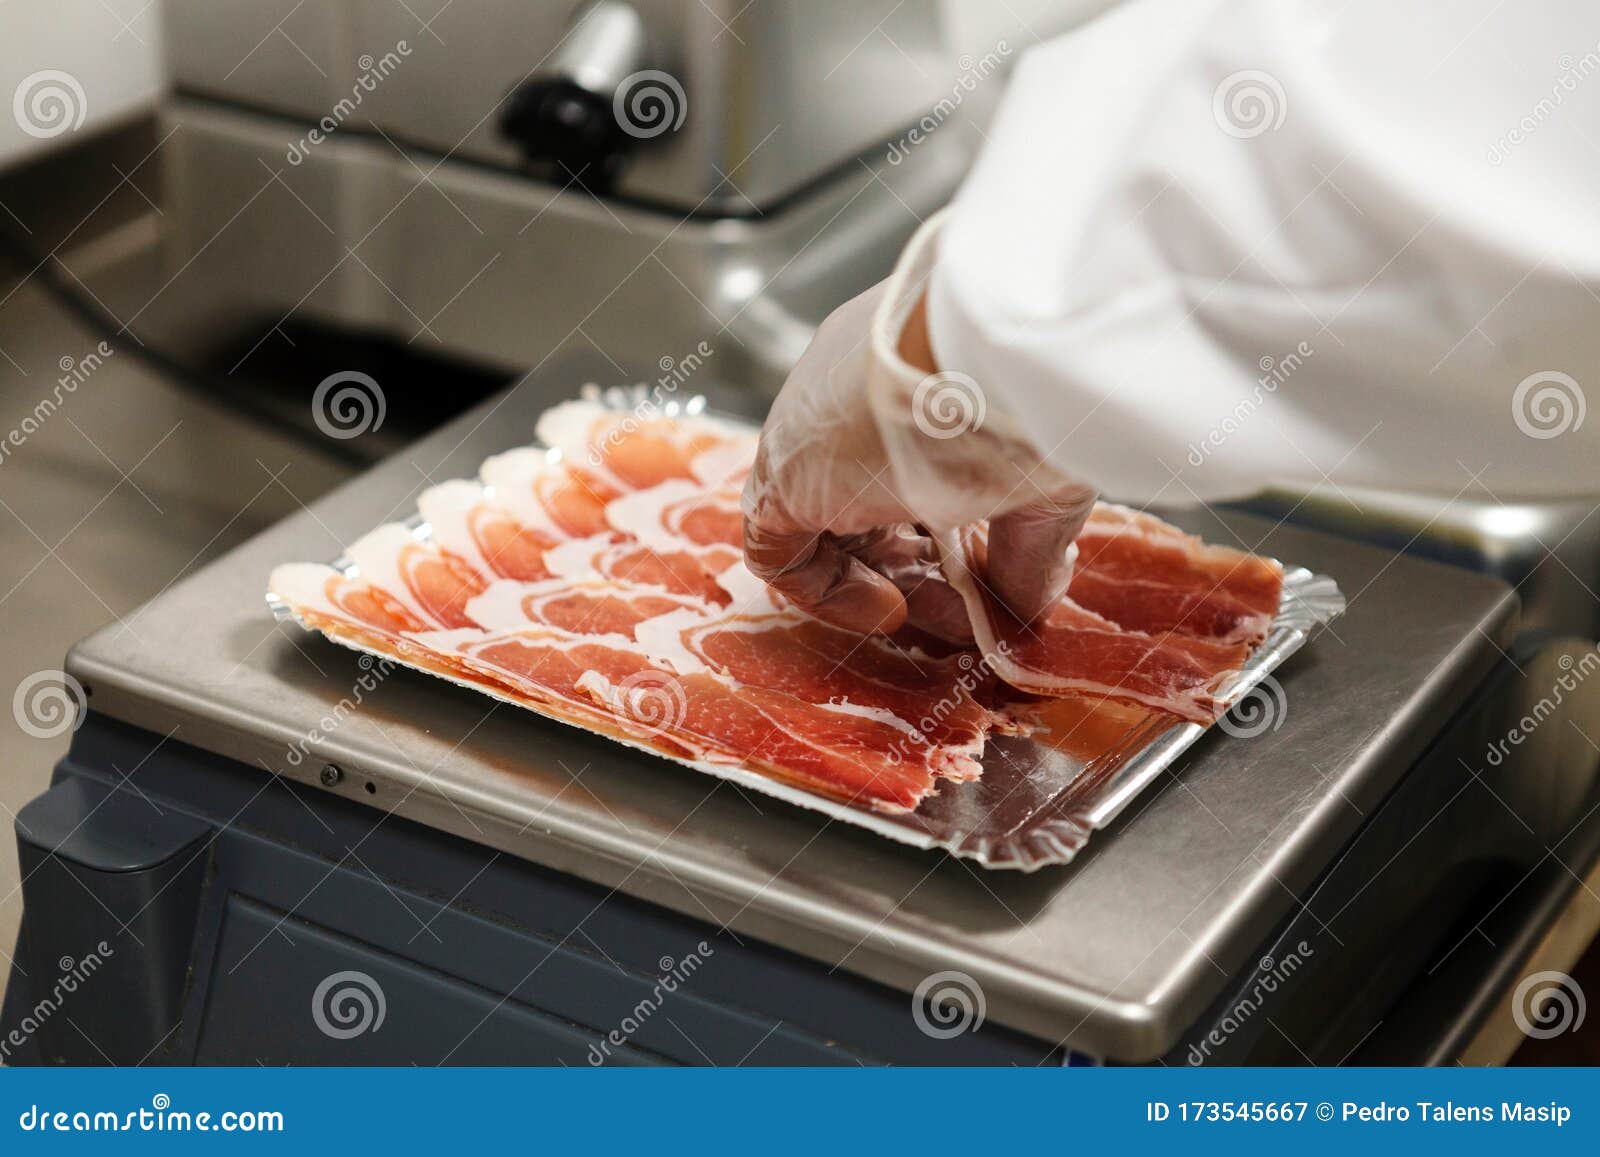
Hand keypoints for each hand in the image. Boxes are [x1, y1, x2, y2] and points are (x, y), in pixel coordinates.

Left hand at [741, 277, 1095, 641]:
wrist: (991, 356)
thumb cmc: (1030, 398)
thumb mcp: (1043, 478)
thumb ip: (1028, 547)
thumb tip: (1028, 604)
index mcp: (908, 363)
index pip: (908, 453)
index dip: (950, 525)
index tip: (990, 565)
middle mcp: (851, 389)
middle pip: (869, 493)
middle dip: (923, 564)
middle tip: (971, 609)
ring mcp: (810, 427)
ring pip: (829, 522)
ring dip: (889, 580)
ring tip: (944, 618)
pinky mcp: (781, 472)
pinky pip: (781, 546)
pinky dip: (830, 591)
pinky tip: (891, 607)